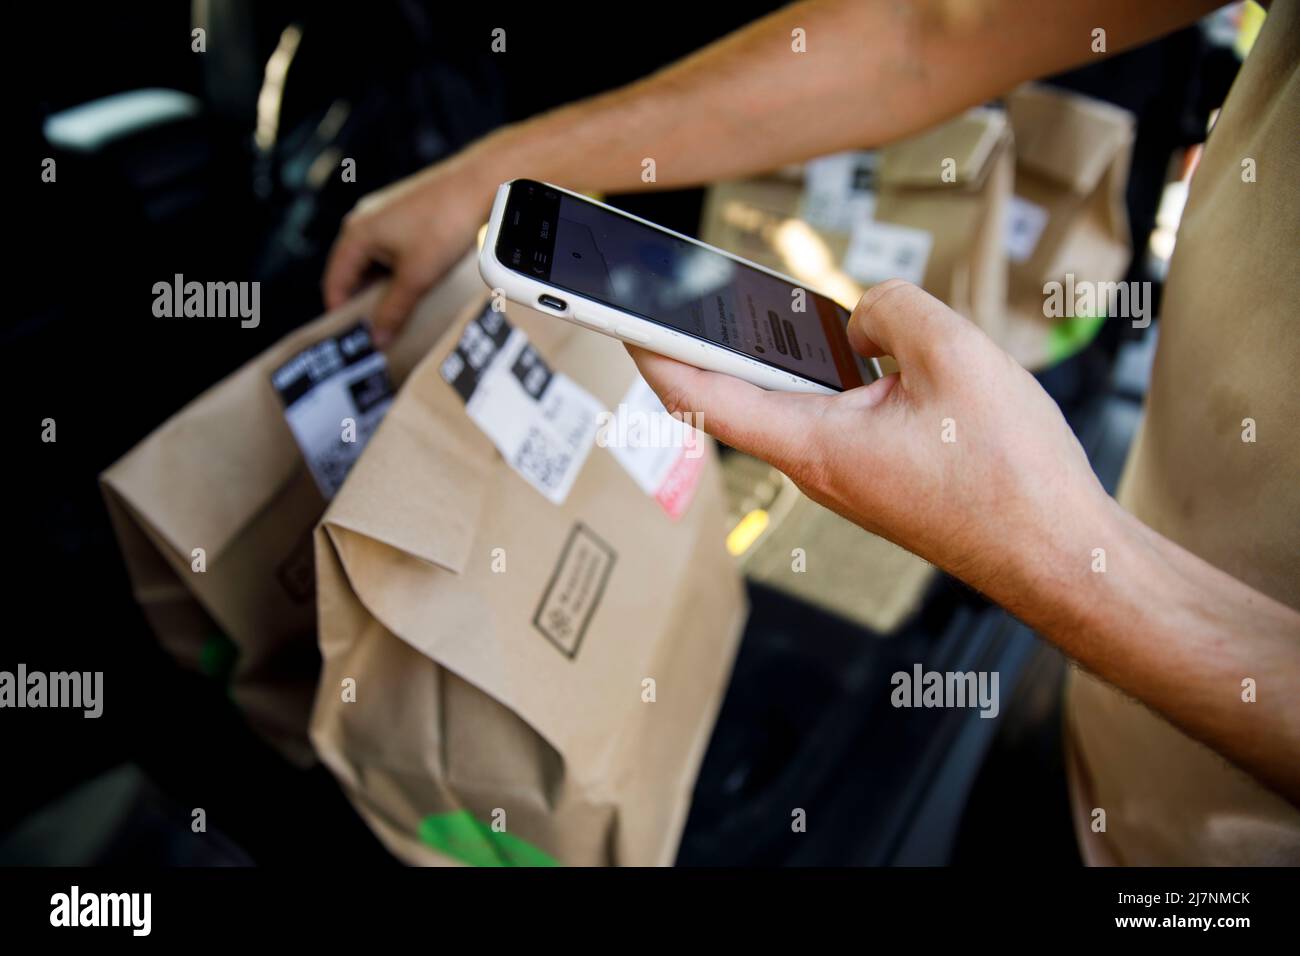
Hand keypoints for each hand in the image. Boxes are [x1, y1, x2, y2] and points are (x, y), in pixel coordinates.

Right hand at [322, 151, 499, 343]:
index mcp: (356, 234)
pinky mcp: (406, 218)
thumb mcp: (416, 277)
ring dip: (385, 290)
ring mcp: (386, 218)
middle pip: (354, 274)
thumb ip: (393, 310)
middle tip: (378, 334)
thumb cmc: (444, 224)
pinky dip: (399, 275)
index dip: (341, 313)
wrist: (479, 185)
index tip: (353, 339)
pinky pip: (393, 253)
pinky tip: (416, 290)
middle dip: (365, 304)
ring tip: (399, 316)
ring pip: (376, 265)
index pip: (335, 282)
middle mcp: (365, 223)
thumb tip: (377, 339)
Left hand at [629, 280, 1114, 601]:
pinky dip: (840, 375)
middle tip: (712, 281)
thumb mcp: (955, 355)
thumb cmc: (1012, 478)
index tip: (618, 313)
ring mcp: (846, 474)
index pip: (703, 392)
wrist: (1060, 555)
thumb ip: (891, 311)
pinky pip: (840, 413)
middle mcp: (816, 466)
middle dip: (729, 333)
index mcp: (813, 444)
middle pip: (747, 388)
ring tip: (800, 305)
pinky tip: (868, 347)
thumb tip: (860, 323)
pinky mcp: (876, 475)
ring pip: (799, 398)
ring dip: (795, 352)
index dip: (653, 349)